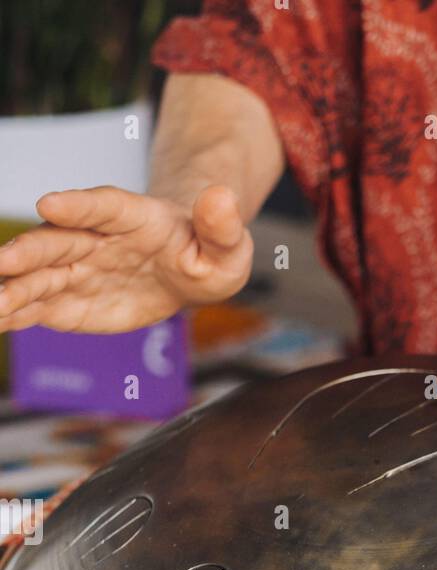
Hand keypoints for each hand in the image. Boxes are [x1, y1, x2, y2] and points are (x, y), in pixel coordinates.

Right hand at [0, 184, 252, 333]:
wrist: (185, 271)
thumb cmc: (207, 254)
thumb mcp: (226, 248)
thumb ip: (222, 228)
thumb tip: (224, 200)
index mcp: (132, 217)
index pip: (102, 206)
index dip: (77, 205)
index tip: (50, 203)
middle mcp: (95, 238)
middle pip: (58, 241)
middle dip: (28, 252)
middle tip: (2, 264)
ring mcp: (79, 269)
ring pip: (41, 277)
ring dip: (13, 290)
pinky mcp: (72, 300)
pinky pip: (40, 306)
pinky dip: (17, 314)